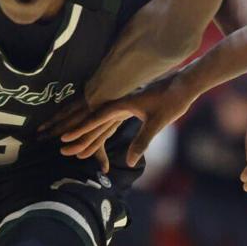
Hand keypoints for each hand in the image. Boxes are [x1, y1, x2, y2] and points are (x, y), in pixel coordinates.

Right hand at [56, 73, 196, 167]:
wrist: (185, 83)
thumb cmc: (173, 100)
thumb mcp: (158, 122)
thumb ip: (142, 141)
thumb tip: (130, 162)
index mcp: (122, 104)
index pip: (96, 119)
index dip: (80, 131)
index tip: (65, 138)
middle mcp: (120, 102)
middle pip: (93, 121)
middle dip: (77, 135)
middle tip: (61, 147)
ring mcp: (124, 103)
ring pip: (100, 120)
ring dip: (86, 132)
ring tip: (71, 142)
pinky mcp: (131, 104)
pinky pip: (109, 118)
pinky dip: (98, 126)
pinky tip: (93, 131)